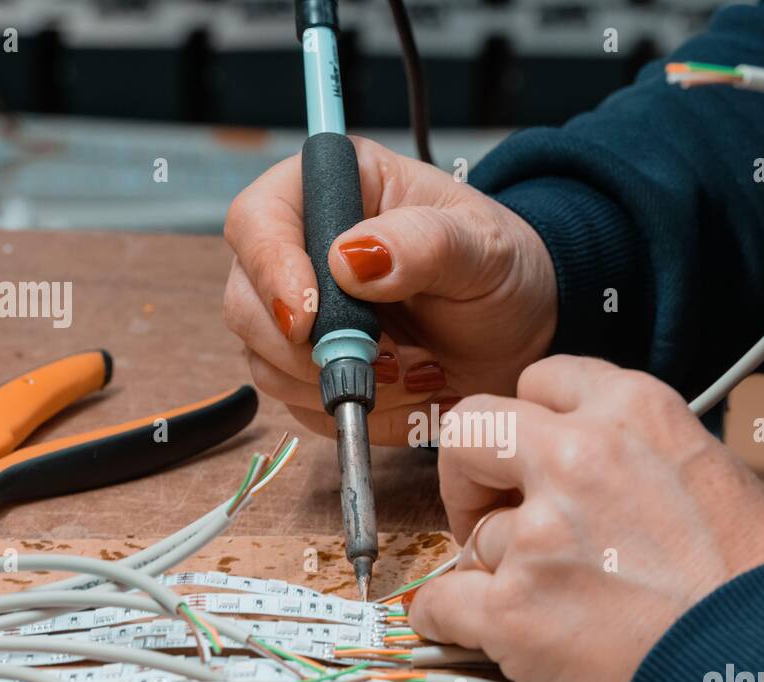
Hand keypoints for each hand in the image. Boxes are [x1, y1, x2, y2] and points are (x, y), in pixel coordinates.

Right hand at [222, 136, 557, 443]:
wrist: (518, 333)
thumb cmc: (501, 271)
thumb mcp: (483, 248)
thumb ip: (424, 244)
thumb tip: (348, 257)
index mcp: (334, 189)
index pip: (256, 221)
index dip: (270, 271)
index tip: (308, 319)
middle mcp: (299, 249)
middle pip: (245, 301)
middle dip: (310, 348)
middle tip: (387, 360)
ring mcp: (298, 316)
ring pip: (265, 362)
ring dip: (340, 382)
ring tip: (415, 373)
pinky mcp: (308, 372)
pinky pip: (299, 404)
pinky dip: (352, 410)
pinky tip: (407, 393)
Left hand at [408, 355, 763, 681]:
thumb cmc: (747, 579)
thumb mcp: (703, 466)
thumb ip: (629, 446)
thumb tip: (568, 458)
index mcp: (633, 410)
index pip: (541, 380)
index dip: (528, 423)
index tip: (527, 457)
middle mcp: (579, 456)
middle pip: (470, 430)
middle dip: (469, 472)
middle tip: (488, 513)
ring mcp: (540, 535)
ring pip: (474, 540)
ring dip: (497, 571)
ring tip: (556, 606)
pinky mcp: (515, 610)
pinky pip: (440, 604)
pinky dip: (445, 619)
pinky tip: (464, 627)